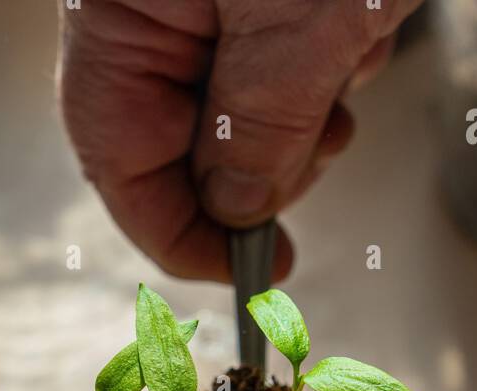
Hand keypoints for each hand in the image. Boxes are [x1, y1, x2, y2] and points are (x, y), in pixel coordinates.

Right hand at [58, 0, 420, 279]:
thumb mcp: (301, 23)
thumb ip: (258, 133)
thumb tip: (237, 214)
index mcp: (119, 9)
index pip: (118, 160)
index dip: (179, 235)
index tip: (247, 277)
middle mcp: (147, 3)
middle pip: (178, 138)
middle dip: (257, 163)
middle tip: (323, 149)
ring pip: (236, 102)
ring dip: (303, 114)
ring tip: (350, 56)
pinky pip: (277, 55)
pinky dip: (323, 64)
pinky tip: (359, 24)